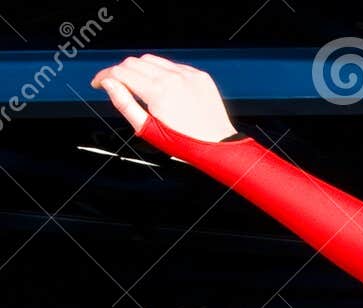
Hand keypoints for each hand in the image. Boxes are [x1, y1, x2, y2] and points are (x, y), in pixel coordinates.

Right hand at [90, 55, 234, 141]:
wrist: (218, 147)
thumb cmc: (185, 144)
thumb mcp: (149, 130)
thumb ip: (125, 104)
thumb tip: (108, 84)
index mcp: (159, 91)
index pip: (121, 72)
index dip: (105, 76)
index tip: (99, 83)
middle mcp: (174, 78)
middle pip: (134, 63)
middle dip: (121, 73)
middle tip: (120, 88)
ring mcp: (188, 74)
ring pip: (153, 61)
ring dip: (141, 71)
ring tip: (143, 91)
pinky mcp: (199, 75)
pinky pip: (173, 66)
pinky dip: (163, 74)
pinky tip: (166, 91)